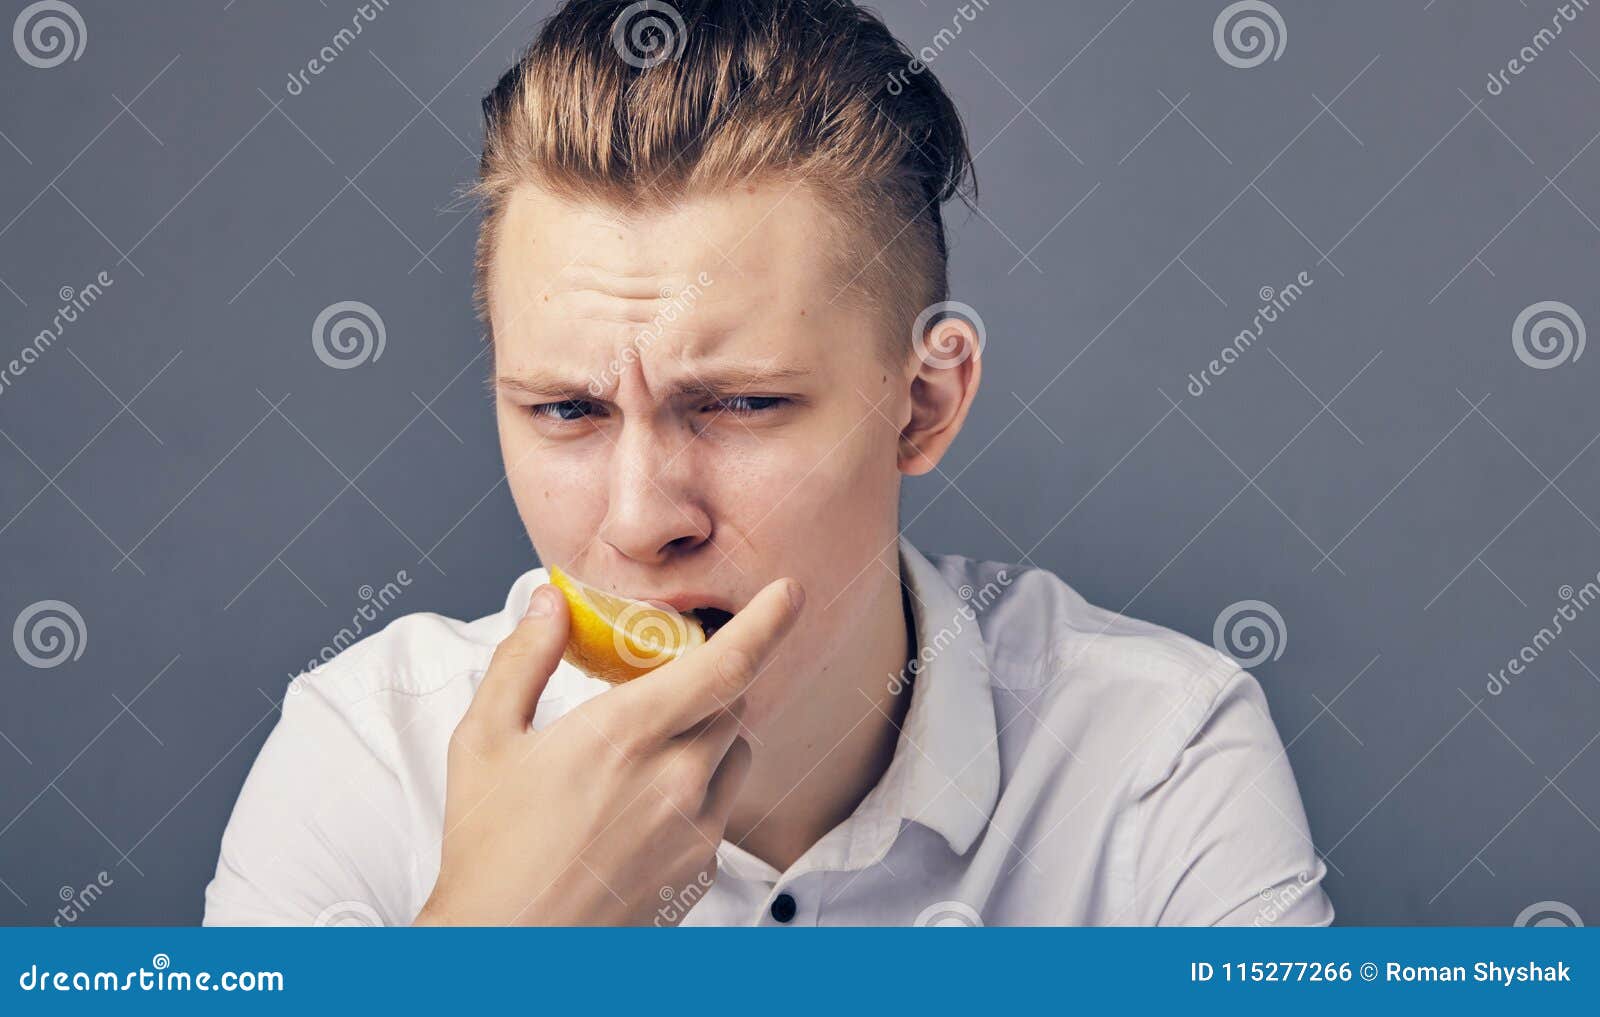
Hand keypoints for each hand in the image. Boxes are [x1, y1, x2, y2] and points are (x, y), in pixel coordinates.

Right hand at [413, 575, 804, 924]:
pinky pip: (721, 805)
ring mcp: (695, 830)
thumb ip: (524, 659)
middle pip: (733, 702)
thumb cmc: (488, 848)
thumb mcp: (485, 740)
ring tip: (647, 744)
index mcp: (627, 736)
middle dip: (710, 679)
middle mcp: (677, 780)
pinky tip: (640, 802)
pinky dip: (698, 785)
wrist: (506, 950)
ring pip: (735, 752)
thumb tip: (548, 602)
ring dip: (709, 731)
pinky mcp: (700, 869)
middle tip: (663, 680)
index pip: (728, 666)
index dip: (768, 621)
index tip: (791, 591)